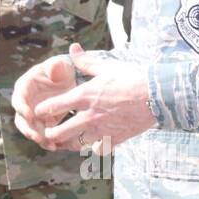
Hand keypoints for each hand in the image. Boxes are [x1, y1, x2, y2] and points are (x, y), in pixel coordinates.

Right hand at [12, 52, 78, 145]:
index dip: (22, 107)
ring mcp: (32, 115)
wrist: (67, 83)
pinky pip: (42, 135)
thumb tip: (54, 67)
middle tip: (38, 137)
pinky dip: (48, 141)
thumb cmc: (60, 71)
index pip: (18, 99)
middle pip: (21, 119)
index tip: (29, 114)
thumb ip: (56, 66)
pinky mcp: (42, 124)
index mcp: (24, 87)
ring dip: (39, 139)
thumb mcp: (60, 66)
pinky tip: (58, 147)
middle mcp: (25, 103)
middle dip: (29, 129)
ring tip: (50, 145)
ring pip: (30, 130)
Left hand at [16, 44, 156, 153]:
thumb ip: (86, 61)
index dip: (42, 110)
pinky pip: (98, 150)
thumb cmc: (132, 77)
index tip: (40, 112)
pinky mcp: (116, 139)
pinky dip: (95, 148)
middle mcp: (90, 115)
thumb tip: (73, 48)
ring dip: (70, 143)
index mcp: (84, 96)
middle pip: (60, 132)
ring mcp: (103, 129)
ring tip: (67, 140)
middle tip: (49, 132)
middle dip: (50, 134)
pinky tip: (95, 142)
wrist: (158, 94)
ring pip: (76, 144)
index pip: (53, 106)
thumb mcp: (106, 66)